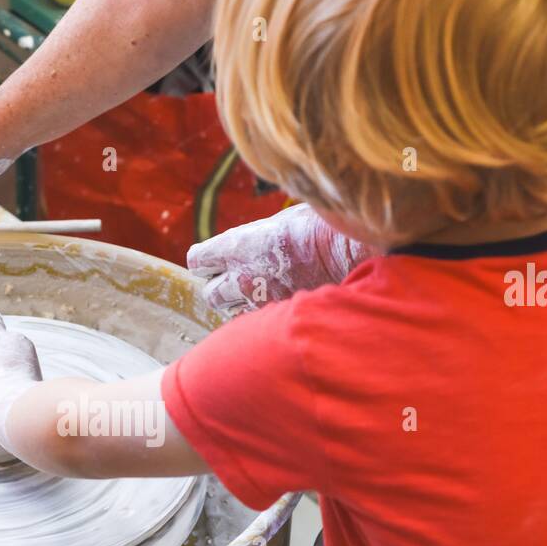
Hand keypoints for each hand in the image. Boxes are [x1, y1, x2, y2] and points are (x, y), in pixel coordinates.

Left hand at [186, 204, 375, 313]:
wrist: (349, 252)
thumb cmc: (319, 227)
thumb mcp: (279, 221)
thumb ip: (256, 236)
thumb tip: (253, 241)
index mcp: (236, 246)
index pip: (197, 260)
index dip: (205, 260)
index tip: (213, 259)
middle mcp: (240, 277)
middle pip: (209, 294)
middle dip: (219, 287)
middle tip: (235, 279)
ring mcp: (258, 302)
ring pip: (231, 313)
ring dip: (239, 304)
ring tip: (258, 293)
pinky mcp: (276, 318)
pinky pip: (256, 323)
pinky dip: (261, 318)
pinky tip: (275, 307)